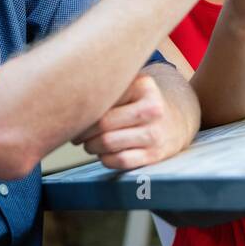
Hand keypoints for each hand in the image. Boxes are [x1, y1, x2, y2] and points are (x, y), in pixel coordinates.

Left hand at [72, 73, 190, 169]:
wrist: (178, 121)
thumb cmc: (142, 102)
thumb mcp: (132, 85)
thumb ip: (106, 85)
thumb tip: (65, 97)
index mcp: (143, 86)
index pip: (101, 100)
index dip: (81, 111)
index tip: (74, 116)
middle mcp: (152, 109)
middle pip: (101, 124)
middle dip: (83, 133)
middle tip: (77, 135)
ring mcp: (154, 134)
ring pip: (107, 143)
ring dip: (91, 147)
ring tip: (89, 144)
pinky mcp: (154, 155)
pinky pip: (119, 161)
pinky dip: (105, 159)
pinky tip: (104, 154)